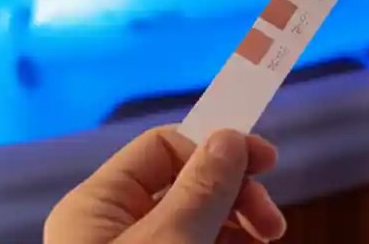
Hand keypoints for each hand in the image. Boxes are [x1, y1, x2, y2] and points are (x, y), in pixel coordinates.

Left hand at [45, 127, 286, 243]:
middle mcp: (110, 228)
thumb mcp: (171, 242)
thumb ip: (201, 189)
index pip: (164, 147)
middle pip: (183, 184)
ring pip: (194, 221)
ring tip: (267, 238)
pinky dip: (226, 242)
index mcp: (96, 205)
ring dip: (236, 222)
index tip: (268, 162)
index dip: (217, 147)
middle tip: (273, 222)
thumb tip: (229, 135)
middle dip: (235, 192)